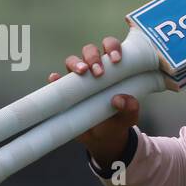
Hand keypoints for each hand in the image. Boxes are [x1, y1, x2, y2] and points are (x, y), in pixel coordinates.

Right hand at [47, 36, 138, 164]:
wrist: (104, 137)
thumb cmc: (119, 119)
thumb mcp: (129, 116)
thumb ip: (130, 107)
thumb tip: (119, 99)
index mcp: (112, 68)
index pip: (111, 47)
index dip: (112, 48)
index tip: (116, 60)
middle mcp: (93, 69)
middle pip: (89, 51)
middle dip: (93, 57)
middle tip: (99, 72)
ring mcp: (77, 79)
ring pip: (72, 61)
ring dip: (75, 63)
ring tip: (82, 73)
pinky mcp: (65, 91)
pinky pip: (56, 81)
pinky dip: (55, 78)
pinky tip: (56, 80)